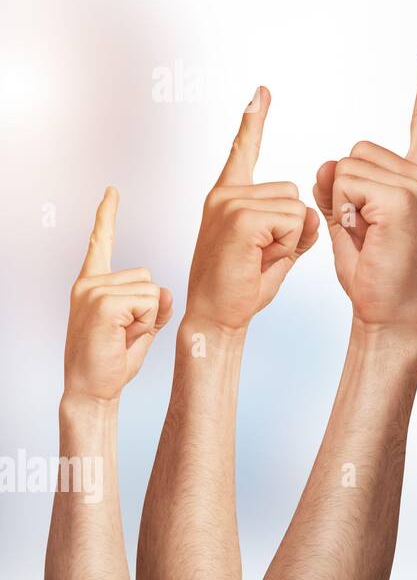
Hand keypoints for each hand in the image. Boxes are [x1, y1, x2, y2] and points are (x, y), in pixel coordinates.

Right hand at [64, 188, 172, 403]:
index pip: (100, 242)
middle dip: (151, 308)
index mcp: (93, 283)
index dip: (106, 216)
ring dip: (148, 318)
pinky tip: (122, 337)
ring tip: (123, 335)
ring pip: (153, 291)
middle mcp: (89, 281)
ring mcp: (92, 290)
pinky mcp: (102, 303)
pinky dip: (146, 324)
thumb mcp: (139, 324)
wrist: (92, 388)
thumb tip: (163, 293)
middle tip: (126, 332)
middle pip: (149, 277)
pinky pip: (150, 303)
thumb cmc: (114, 357)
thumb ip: (151, 302)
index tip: (111, 191)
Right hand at [187, 88, 319, 331]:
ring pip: (295, 207)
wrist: (218, 315)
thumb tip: (309, 212)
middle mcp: (225, 192)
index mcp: (229, 195)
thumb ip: (294, 224)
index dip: (253, 121)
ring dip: (289, 237)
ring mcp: (229, 202)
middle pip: (292, 191)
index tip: (262, 91)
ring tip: (258, 257)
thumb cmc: (244, 284)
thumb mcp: (277, 249)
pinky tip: (259, 258)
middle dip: (291, 226)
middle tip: (262, 253)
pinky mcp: (240, 217)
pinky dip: (286, 243)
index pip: (242, 151)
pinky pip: (291, 220)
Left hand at [313, 48, 416, 327]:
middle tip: (366, 233)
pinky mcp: (404, 197)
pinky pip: (345, 183)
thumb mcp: (354, 221)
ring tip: (367, 238)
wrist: (390, 317)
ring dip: (341, 203)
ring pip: (346, 167)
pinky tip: (367, 237)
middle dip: (344, 190)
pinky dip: (342, 211)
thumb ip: (343, 186)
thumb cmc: (374, 277)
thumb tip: (328, 163)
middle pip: (358, 152)